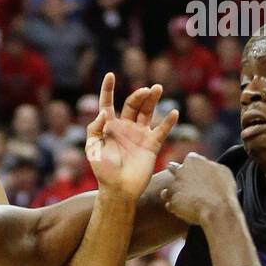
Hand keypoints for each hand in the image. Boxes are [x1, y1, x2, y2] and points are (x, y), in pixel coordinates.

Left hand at [85, 75, 178, 199]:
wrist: (119, 190)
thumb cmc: (103, 171)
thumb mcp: (92, 149)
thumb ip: (94, 129)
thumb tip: (104, 112)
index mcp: (109, 127)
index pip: (108, 104)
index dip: (108, 89)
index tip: (110, 75)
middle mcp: (125, 127)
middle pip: (132, 104)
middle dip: (139, 95)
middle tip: (146, 90)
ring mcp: (139, 135)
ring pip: (147, 112)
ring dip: (152, 99)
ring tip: (157, 89)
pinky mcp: (151, 144)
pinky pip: (162, 130)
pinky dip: (168, 122)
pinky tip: (173, 113)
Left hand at [159, 152, 238, 226]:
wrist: (218, 209)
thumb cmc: (224, 190)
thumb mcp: (222, 170)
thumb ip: (211, 166)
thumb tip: (208, 166)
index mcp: (193, 160)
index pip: (189, 159)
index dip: (193, 166)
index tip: (196, 172)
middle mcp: (180, 171)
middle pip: (173, 169)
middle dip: (177, 175)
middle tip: (183, 183)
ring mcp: (174, 187)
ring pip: (168, 188)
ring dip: (173, 193)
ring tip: (182, 199)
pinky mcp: (173, 202)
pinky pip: (170, 204)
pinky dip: (175, 207)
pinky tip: (182, 209)